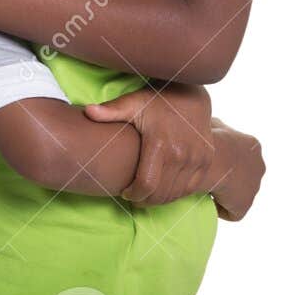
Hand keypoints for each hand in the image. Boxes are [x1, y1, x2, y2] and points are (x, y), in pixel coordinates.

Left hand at [83, 83, 219, 205]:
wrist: (191, 94)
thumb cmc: (157, 100)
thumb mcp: (133, 103)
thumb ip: (111, 111)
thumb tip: (87, 112)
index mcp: (161, 144)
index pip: (147, 185)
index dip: (134, 195)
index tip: (125, 192)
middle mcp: (182, 154)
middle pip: (160, 194)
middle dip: (144, 200)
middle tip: (134, 195)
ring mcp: (197, 159)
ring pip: (175, 194)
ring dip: (159, 199)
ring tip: (147, 193)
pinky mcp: (206, 161)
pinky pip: (190, 188)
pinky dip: (176, 193)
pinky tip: (164, 188)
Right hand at [207, 120, 265, 221]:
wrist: (213, 159)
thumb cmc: (211, 139)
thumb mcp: (213, 123)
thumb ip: (216, 126)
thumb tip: (209, 125)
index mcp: (253, 146)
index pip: (240, 155)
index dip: (226, 159)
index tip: (212, 161)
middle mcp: (259, 167)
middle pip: (243, 175)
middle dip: (229, 176)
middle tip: (208, 176)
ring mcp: (254, 188)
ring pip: (239, 193)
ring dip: (225, 193)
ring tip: (205, 190)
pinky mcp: (244, 206)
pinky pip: (232, 211)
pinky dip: (221, 209)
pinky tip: (207, 203)